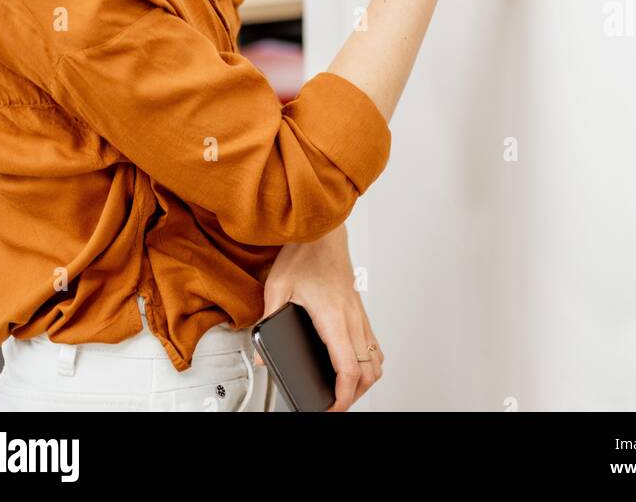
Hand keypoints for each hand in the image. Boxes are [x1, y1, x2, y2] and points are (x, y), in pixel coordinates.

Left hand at [259, 223, 383, 411]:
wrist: (323, 228)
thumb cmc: (304, 251)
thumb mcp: (277, 287)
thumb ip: (268, 322)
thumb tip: (260, 354)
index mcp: (334, 318)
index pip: (348, 369)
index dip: (342, 397)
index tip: (332, 408)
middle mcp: (352, 317)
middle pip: (368, 371)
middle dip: (354, 394)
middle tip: (334, 403)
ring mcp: (359, 312)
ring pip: (375, 358)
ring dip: (365, 379)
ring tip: (344, 389)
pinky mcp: (359, 307)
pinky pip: (373, 342)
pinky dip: (368, 360)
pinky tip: (352, 361)